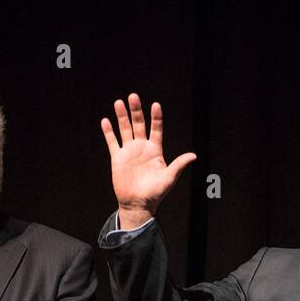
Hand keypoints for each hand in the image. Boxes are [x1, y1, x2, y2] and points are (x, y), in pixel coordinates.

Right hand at [100, 94, 195, 229]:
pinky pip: (112, 142)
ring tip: (118, 102)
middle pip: (139, 125)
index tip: (155, 105)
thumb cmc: (156, 193)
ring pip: (124, 129)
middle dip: (136, 111)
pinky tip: (106, 121)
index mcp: (155, 150)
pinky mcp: (118, 158)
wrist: (138, 204)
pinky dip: (109, 132)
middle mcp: (142, 147)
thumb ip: (179, 165)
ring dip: (121, 116)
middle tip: (133, 96)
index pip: (156, 129)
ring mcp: (129, 152)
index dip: (156, 117)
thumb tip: (193, 156)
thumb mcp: (169, 178)